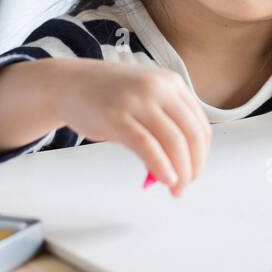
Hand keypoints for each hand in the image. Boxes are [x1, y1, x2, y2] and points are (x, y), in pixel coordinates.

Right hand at [0, 57, 211, 197]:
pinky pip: (147, 145)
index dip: (202, 152)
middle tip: (188, 184)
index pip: (199, 123)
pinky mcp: (117, 116)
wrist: (69, 83)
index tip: (196, 170)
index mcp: (171, 83)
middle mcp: (159, 88)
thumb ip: (162, 126)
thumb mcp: (145, 99)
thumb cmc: (109, 95)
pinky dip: (161, 165)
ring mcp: (137, 101)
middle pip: (191, 133)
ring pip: (173, 141)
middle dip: (194, 165)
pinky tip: (166, 179)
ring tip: (176, 188)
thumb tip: (177, 165)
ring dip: (180, 171)